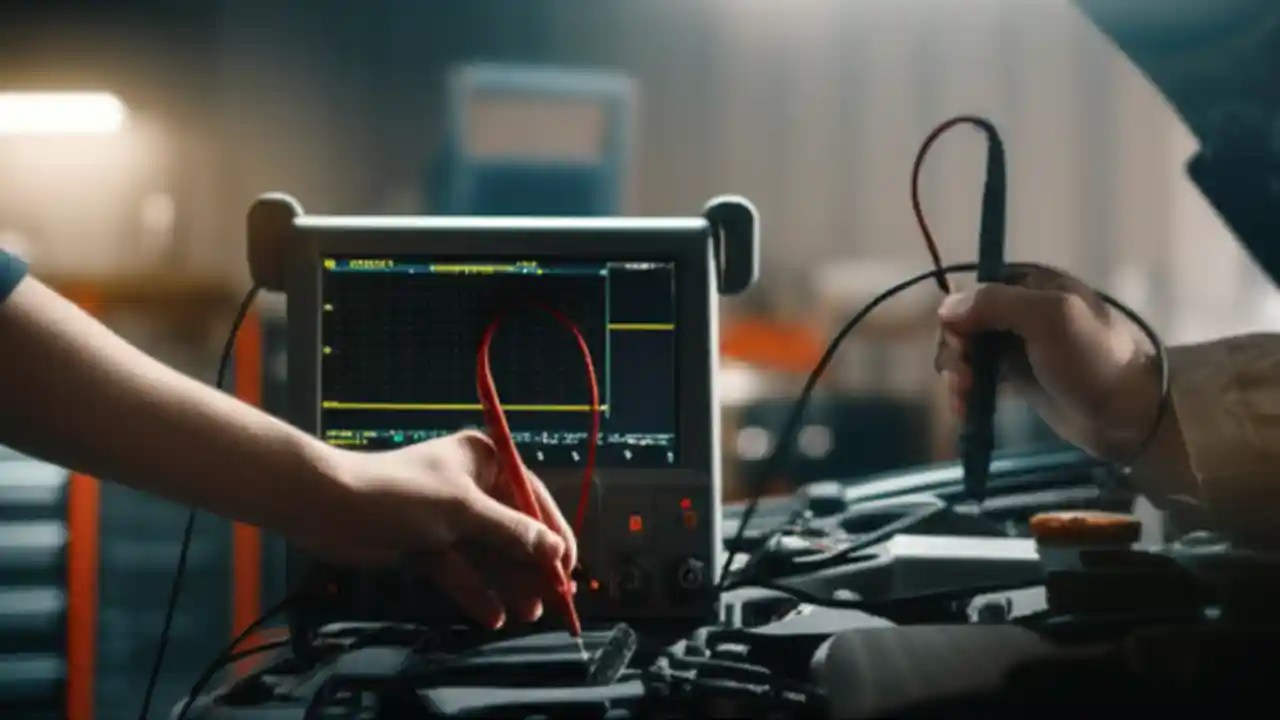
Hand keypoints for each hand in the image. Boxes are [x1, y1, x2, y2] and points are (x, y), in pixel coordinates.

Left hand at [294, 430, 576, 629]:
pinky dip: (475, 591)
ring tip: (528, 613)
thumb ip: (512, 532)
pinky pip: (461, 570)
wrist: (330, 507)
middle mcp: (470, 487)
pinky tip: (493, 615)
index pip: (532, 497)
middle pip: (513, 529)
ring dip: (508, 583)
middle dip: (531, 565)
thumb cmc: (400, 494)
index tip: (568, 566)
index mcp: (484, 461)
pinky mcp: (427, 544)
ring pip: (488, 554)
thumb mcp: (463, 510)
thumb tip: (554, 550)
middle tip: (553, 598)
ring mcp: (448, 518)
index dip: (553, 532)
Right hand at [934, 264, 1159, 462]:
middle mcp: (1019, 310)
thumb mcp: (1051, 318)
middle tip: (963, 382)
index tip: (962, 348)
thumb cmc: (1095, 359)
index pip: (972, 292)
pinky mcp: (1018, 376)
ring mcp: (1017, 345)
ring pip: (967, 354)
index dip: (957, 320)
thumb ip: (998, 304)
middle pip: (963, 325)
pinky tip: (966, 411)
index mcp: (1029, 284)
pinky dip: (967, 393)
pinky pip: (978, 378)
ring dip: (957, 377)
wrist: (1130, 414)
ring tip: (965, 402)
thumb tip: (945, 307)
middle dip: (955, 353)